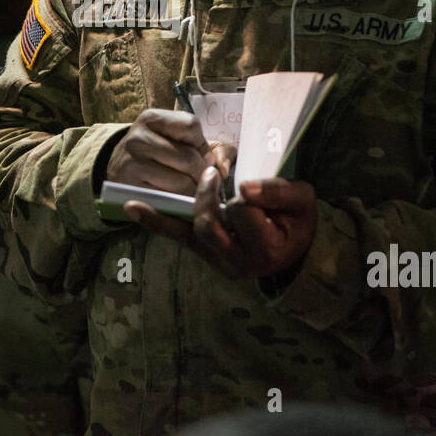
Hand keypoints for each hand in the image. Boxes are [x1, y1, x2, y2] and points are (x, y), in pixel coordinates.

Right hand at [105, 109, 232, 194]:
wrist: (122, 169)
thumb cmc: (161, 152)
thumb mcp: (181, 140)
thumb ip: (214, 148)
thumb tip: (223, 169)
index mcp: (151, 118)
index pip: (191, 126)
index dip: (201, 144)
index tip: (199, 154)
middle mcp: (138, 138)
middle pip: (189, 158)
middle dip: (201, 172)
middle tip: (199, 177)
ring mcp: (132, 165)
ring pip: (182, 182)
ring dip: (193, 189)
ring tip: (190, 187)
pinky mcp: (132, 189)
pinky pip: (169, 199)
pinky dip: (180, 201)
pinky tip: (177, 196)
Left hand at [127, 171, 318, 278]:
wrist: (294, 253)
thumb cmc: (299, 223)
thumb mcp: (303, 202)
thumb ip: (278, 191)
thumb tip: (244, 186)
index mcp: (264, 248)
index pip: (242, 212)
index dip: (244, 194)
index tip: (251, 186)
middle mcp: (237, 261)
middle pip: (208, 224)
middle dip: (209, 196)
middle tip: (214, 173)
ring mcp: (217, 261)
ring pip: (189, 231)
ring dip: (186, 203)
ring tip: (198, 178)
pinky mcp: (203, 254)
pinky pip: (176, 237)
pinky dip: (154, 221)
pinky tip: (132, 207)